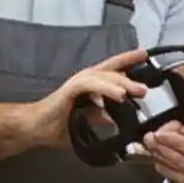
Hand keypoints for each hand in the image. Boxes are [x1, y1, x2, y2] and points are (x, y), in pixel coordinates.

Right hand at [22, 49, 148, 148]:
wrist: (37, 127)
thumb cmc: (61, 123)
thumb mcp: (88, 121)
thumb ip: (103, 116)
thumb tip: (119, 118)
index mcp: (93, 84)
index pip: (113, 68)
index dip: (129, 60)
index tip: (146, 55)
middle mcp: (87, 78)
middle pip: (112, 70)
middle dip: (131, 75)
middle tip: (146, 88)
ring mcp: (78, 82)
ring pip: (104, 76)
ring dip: (122, 83)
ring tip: (137, 91)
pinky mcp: (70, 89)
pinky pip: (91, 85)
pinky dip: (106, 89)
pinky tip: (118, 96)